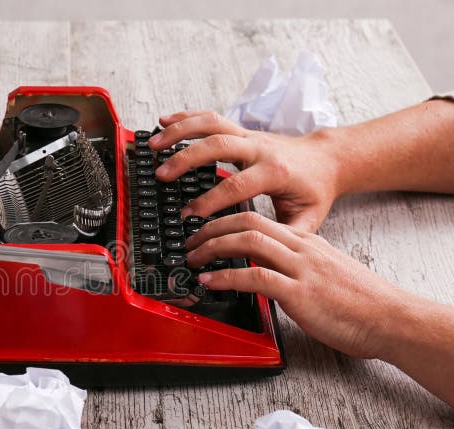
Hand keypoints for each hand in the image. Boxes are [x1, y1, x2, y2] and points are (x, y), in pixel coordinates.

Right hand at [147, 110, 341, 231]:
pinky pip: (211, 118)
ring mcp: (249, 136)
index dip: (210, 201)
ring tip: (154, 144)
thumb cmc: (315, 191)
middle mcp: (260, 148)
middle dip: (186, 159)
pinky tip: (165, 122)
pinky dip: (186, 117)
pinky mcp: (241, 132)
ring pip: (211, 125)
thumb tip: (258, 258)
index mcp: (275, 171)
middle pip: (218, 144)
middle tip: (161, 175)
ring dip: (180, 131)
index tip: (188, 216)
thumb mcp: (307, 219)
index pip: (236, 185)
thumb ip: (283, 237)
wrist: (327, 160)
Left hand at [185, 211, 410, 358]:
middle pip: (248, 221)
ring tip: (193, 257)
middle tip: (190, 241)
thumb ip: (295, 267)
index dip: (225, 221)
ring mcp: (300, 269)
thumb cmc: (360, 301)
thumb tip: (267, 271)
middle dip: (211, 228)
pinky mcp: (299, 293)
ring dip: (213, 247)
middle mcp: (301, 249)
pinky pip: (255, 277)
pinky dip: (225, 277)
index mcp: (306, 241)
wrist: (390, 318)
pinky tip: (209, 280)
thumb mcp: (324, 272)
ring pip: (249, 242)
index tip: (205, 231)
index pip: (258, 219)